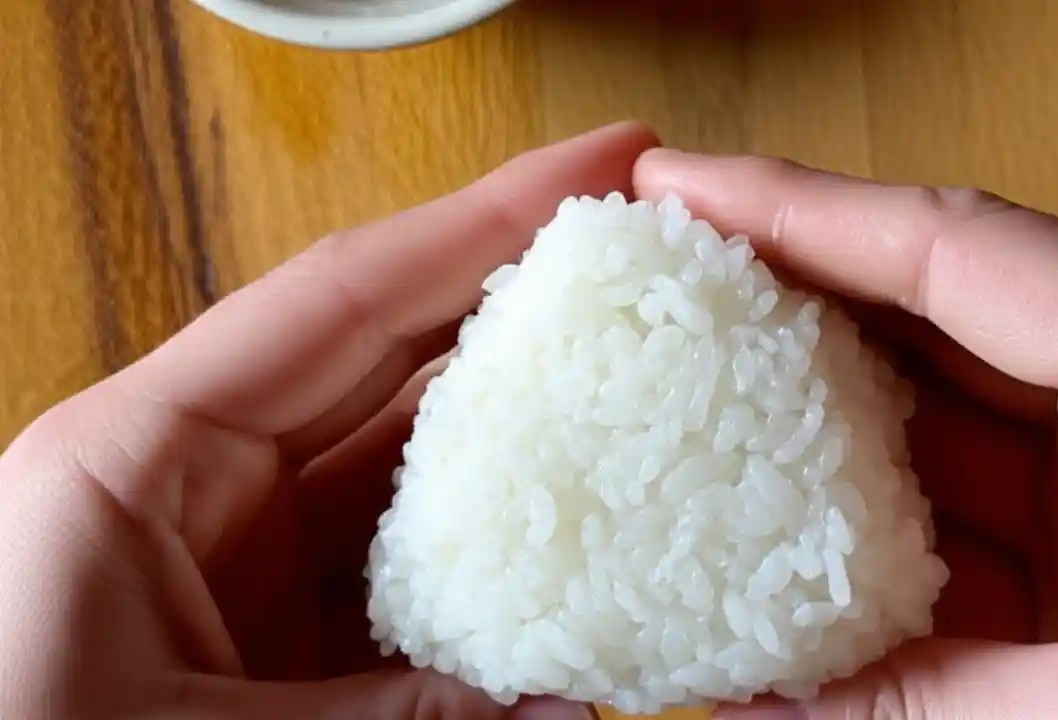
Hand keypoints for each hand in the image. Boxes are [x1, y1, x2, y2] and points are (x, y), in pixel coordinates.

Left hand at [0, 122, 656, 719]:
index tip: (593, 171)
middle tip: (641, 270)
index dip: (478, 224)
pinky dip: (489, 559)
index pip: (342, 302)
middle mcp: (201, 486)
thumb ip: (382, 718)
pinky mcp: (277, 631)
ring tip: (635, 403)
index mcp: (139, 460)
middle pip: (391, 359)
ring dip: (521, 440)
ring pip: (412, 464)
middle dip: (519, 307)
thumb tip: (559, 703)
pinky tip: (567, 552)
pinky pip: (405, 566)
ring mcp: (248, 559)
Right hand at [633, 151, 1057, 718]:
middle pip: (941, 312)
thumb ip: (935, 713)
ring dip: (819, 427)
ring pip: (945, 419)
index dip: (805, 209)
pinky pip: (970, 520)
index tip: (682, 183)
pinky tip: (787, 551)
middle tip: (666, 291)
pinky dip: (874, 534)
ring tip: (692, 415)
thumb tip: (748, 711)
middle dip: (794, 298)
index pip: (962, 253)